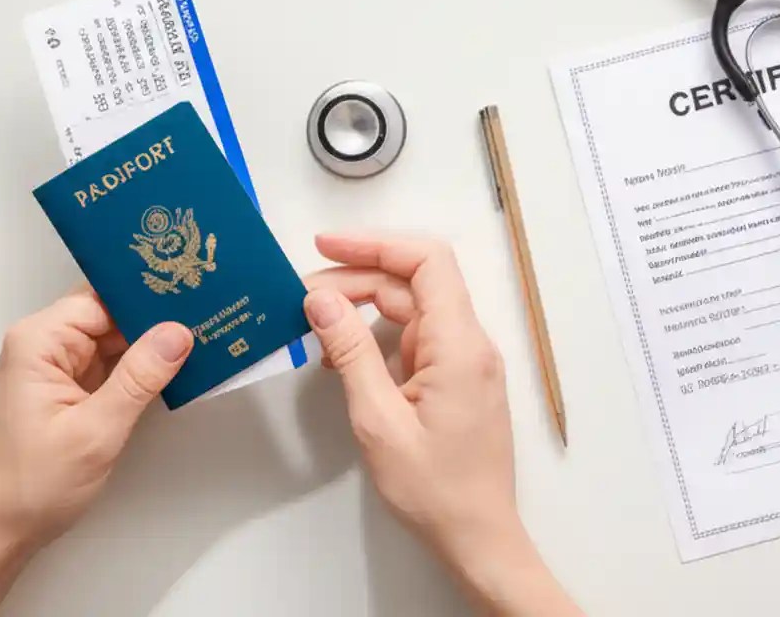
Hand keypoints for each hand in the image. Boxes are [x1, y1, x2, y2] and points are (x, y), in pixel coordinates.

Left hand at [0, 289, 192, 615]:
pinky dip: (139, 367)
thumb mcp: (97, 430)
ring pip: (113, 338)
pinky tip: (174, 366)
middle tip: (207, 316)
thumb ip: (139, 378)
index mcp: (38, 343)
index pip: (102, 300)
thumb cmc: (35, 485)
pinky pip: (110, 363)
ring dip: (150, 343)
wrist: (1, 532)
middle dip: (153, 317)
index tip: (193, 297)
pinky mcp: (68, 388)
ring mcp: (56, 367)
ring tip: (201, 337)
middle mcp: (43, 346)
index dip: (146, 299)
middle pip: (109, 314)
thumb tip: (178, 333)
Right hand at [304, 235, 581, 615]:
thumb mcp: (378, 419)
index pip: (426, 261)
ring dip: (364, 307)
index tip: (325, 247)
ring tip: (314, 324)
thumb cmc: (434, 488)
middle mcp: (471, 344)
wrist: (478, 535)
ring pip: (413, 309)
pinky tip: (344, 355)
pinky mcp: (459, 379)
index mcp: (460, 345)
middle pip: (414, 283)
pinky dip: (379, 336)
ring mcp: (467, 361)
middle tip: (301, 297)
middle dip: (357, 278)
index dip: (374, 244)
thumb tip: (320, 299)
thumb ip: (350, 352)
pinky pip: (418, 339)